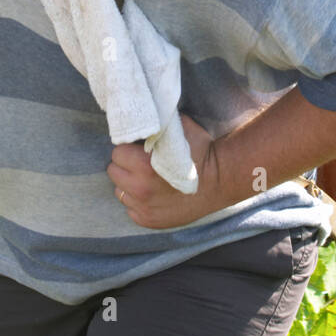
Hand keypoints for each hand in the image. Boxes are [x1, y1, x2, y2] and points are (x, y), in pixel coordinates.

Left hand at [107, 114, 224, 228]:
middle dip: (126, 166)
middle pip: (114, 172)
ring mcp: (145, 208)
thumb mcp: (179, 129)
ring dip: (130, 185)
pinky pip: (130, 209)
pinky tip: (154, 195)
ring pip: (120, 192)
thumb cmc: (200, 150)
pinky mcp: (149, 221)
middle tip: (141, 163)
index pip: (116, 153)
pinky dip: (138, 202)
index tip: (139, 149)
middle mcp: (141, 189)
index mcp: (144, 165)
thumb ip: (155, 125)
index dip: (128, 149)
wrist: (221, 180)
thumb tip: (140, 115)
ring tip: (149, 180)